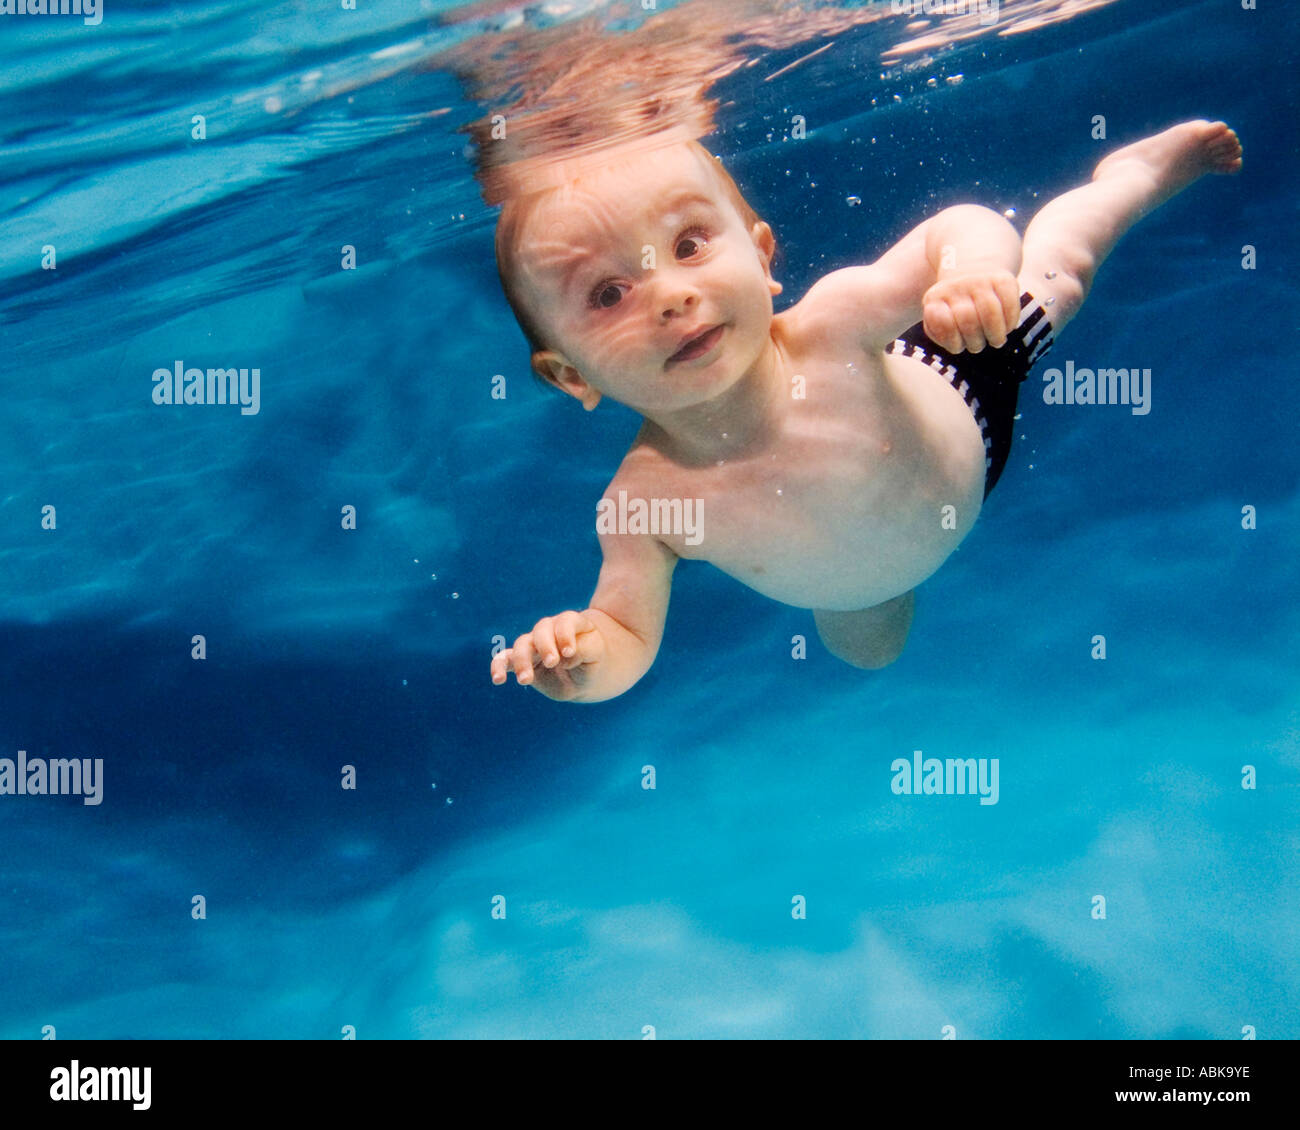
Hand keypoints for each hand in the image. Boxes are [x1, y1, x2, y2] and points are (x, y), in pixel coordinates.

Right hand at [490, 610, 605, 700]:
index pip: (565, 622)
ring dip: (522, 661)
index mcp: (570, 623)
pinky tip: (498, 679)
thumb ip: (583, 651)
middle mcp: (550, 631)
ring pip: (522, 645)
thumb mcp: (596, 654)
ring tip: (526, 680)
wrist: (588, 672)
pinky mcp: (524, 662)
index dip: (565, 634)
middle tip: (553, 662)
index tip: (569, 652)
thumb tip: (563, 657)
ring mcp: (534, 645)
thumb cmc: (594, 659)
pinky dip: (499, 667)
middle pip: (541, 630)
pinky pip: (505, 659)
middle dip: (545, 646)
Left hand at [921, 268, 1020, 353]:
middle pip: (969, 320)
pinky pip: (1010, 305)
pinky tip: (1006, 327)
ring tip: (995, 341)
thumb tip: (950, 337)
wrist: (972, 270)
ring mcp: (980, 280)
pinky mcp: (1003, 279)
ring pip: (991, 313)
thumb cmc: (954, 309)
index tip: (958, 344)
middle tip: (978, 345)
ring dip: (996, 336)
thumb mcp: (938, 321)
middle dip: (975, 342)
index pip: (943, 322)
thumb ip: (939, 332)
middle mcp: (957, 285)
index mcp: (935, 298)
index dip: (952, 340)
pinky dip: (1010, 323)